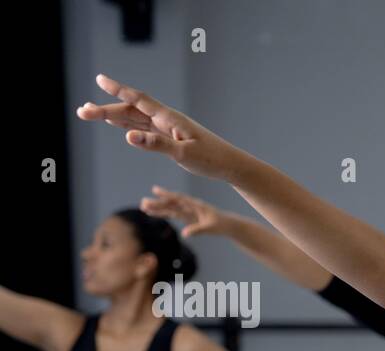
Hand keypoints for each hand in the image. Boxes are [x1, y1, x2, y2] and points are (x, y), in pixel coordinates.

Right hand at [76, 74, 247, 180]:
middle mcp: (166, 120)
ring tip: (90, 113)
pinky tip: (115, 124)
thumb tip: (128, 137)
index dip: (119, 91)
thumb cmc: (211, 159)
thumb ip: (155, 144)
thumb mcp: (183, 154)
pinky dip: (127, 125)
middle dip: (106, 109)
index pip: (139, 101)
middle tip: (82, 111)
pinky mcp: (170, 138)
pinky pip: (143, 129)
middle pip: (131, 111)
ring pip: (135, 119)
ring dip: (112, 116)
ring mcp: (167, 128)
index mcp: (170, 119)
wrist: (230, 165)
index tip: (100, 79)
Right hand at [140, 185, 224, 237]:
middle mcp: (189, 205)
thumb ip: (197, 230)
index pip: (179, 198)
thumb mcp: (210, 228)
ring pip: (169, 208)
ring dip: (157, 207)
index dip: (167, 194)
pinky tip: (151, 213)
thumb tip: (184, 234)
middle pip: (171, 203)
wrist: (226, 224)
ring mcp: (186, 210)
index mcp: (195, 204)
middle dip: (158, 203)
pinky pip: (172, 213)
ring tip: (143, 206)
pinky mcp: (186, 216)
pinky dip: (162, 213)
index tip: (155, 190)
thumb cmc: (220, 224)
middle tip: (143, 202)